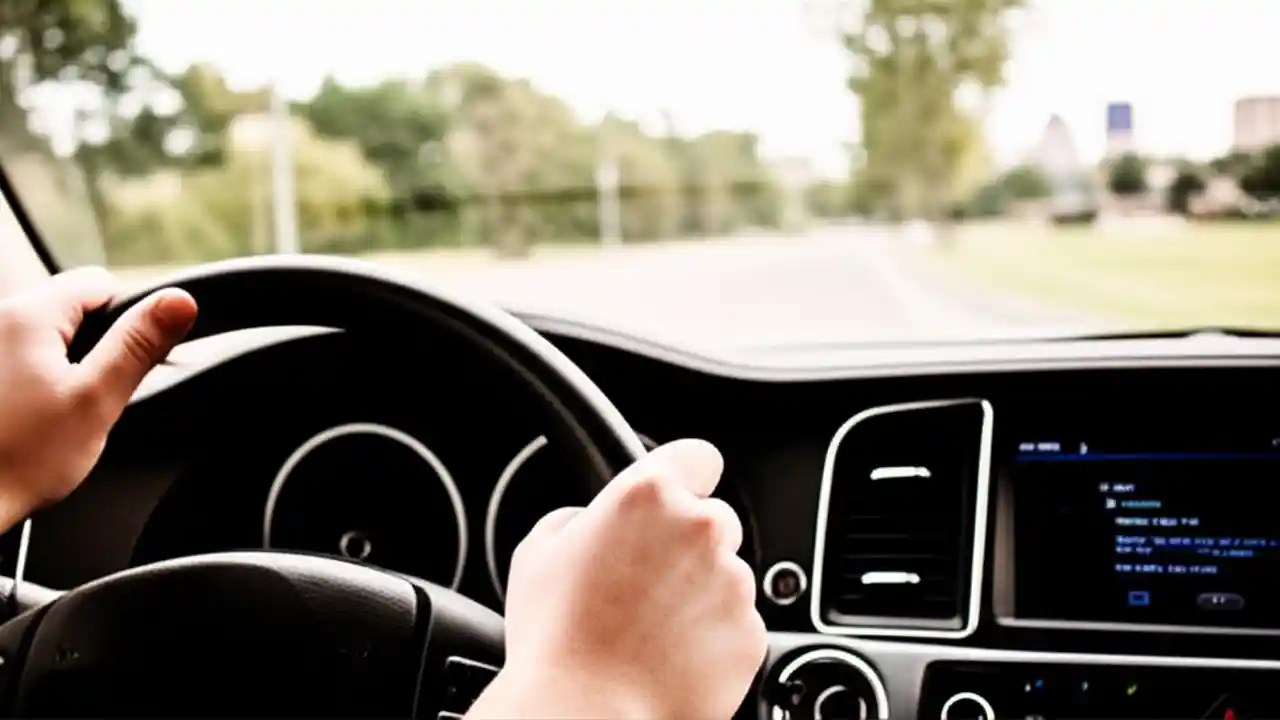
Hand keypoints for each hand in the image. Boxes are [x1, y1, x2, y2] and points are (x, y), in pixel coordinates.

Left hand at [0, 268, 196, 531]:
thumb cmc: (14, 460)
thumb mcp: (95, 400)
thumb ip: (138, 346)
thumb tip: (179, 302)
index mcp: (28, 315)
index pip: (101, 284)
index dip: (128, 320)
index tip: (126, 363)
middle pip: (73, 310)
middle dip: (95, 348)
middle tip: (92, 398)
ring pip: (48, 338)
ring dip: (65, 367)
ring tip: (58, 414)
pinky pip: (22, 361)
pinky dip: (37, 383)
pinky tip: (32, 419)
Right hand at [468, 439, 766, 718]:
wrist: (587, 711)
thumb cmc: (557, 638)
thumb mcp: (538, 552)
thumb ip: (578, 518)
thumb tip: (591, 521)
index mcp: (649, 496)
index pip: (697, 456)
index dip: (684, 476)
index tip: (677, 493)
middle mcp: (700, 529)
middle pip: (713, 518)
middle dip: (687, 542)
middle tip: (645, 579)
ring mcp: (732, 581)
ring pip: (726, 573)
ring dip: (699, 591)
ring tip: (649, 627)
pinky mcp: (750, 632)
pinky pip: (736, 622)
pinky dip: (712, 635)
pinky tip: (668, 654)